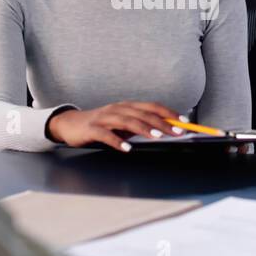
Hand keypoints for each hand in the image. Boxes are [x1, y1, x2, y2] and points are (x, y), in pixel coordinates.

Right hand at [47, 101, 184, 150]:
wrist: (70, 124)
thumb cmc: (101, 125)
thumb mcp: (123, 124)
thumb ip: (140, 126)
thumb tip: (165, 131)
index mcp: (127, 106)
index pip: (152, 107)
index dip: (169, 113)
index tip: (185, 123)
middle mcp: (117, 109)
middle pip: (143, 113)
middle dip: (162, 123)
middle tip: (178, 132)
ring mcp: (104, 118)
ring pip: (127, 120)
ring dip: (144, 129)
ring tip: (157, 137)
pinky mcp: (92, 129)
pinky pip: (106, 135)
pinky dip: (117, 141)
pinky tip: (127, 149)